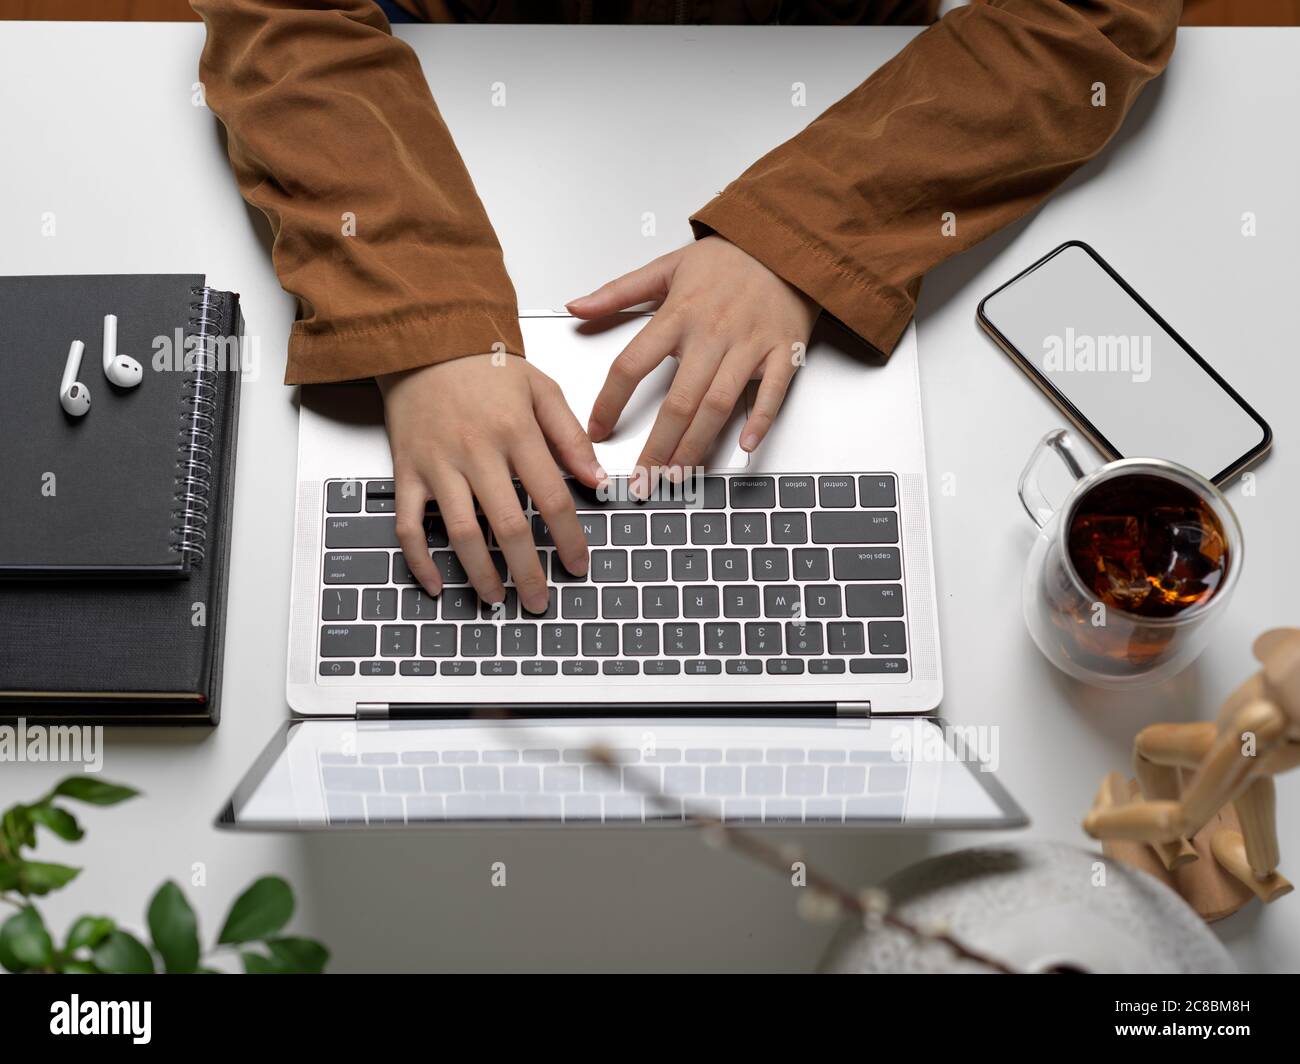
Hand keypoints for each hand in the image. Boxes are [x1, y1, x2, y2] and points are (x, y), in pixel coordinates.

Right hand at [378, 354, 605, 613]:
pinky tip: (437, 584)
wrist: (423, 343)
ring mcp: (438, 466)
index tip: (578, 566)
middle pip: (509, 526)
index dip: (568, 539)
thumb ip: (571, 436)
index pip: (551, 499)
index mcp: (516, 433)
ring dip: (480, 574)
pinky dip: (420, 560)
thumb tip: (596, 481)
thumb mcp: (541, 389)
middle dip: (528, 572)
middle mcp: (477, 453)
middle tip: (539, 601)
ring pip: (461, 533)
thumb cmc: (484, 367)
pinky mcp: (407, 472)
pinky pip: (408, 526)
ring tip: (497, 600)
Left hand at [567, 235, 817, 497]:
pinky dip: (760, 420)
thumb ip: (618, 291)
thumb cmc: (729, 258)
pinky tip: (744, 446)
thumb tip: (576, 307)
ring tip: (679, 475)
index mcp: (679, 313)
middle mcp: (712, 333)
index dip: (611, 402)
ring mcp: (749, 345)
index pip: (632, 364)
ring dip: (697, 445)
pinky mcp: (783, 351)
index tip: (598, 430)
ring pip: (718, 404)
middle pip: (678, 400)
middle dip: (657, 447)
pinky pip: (772, 392)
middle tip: (642, 481)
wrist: (787, 241)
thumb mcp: (667, 265)